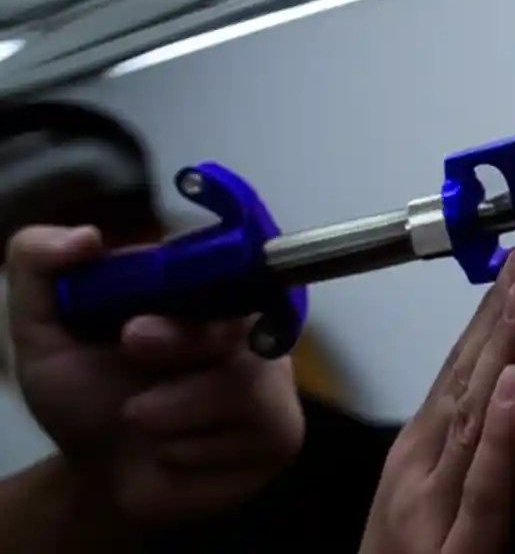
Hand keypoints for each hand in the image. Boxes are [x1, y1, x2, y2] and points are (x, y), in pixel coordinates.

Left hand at [6, 225, 303, 536]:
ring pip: (239, 386)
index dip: (191, 281)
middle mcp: (249, 327)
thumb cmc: (84, 393)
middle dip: (180, 341)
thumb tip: (86, 235)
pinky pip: (245, 436)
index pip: (223, 261)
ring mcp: (273, 380)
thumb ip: (37, 262)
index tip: (137, 321)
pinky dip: (189, 452)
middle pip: (239, 322)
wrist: (101, 474)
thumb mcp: (42, 328)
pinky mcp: (282, 433)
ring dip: (166, 414)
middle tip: (132, 348)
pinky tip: (173, 453)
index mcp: (201, 291)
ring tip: (139, 419)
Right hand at [360, 247, 514, 553]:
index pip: (464, 370)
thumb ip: (500, 444)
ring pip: (473, 417)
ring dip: (503, 347)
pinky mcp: (455, 551)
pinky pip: (485, 488)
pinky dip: (503, 434)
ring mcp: (430, 510)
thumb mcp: (466, 492)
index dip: (495, 312)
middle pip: (468, 378)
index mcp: (427, 456)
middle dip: (503, 312)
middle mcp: (420, 472)